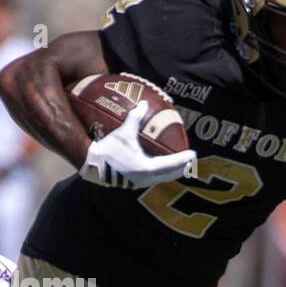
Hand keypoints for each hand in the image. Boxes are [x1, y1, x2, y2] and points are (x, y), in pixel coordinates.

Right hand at [79, 100, 195, 188]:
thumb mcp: (123, 132)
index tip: (193, 154)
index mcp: (146, 167)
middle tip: (191, 160)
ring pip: (161, 179)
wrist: (92, 165)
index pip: (170, 164)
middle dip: (181, 168)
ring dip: (171, 173)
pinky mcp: (132, 183)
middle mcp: (144, 178)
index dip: (183, 159)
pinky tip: (161, 170)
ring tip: (180, 166)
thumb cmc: (109, 148)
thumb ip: (135, 118)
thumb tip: (143, 103)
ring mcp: (138, 183)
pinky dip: (160, 174)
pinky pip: (152, 179)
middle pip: (168, 175)